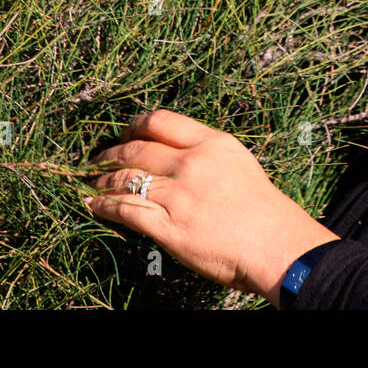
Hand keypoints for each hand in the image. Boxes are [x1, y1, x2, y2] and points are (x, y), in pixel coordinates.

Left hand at [84, 109, 339, 305]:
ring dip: (102, 178)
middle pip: (138, 149)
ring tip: (91, 180)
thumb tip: (177, 155)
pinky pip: (126, 210)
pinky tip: (93, 204)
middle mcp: (192, 163)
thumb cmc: (265, 211)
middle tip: (99, 157)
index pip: (162, 121)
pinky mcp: (168, 227)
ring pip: (126, 178)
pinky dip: (103, 205)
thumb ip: (208, 155)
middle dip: (112, 152)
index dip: (136, 125)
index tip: (126, 131)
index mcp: (212, 143)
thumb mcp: (239, 164)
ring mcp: (178, 195)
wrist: (276, 246)